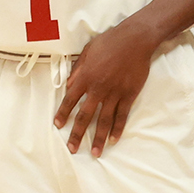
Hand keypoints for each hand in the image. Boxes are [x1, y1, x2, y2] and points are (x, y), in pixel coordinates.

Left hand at [54, 21, 155, 155]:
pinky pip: (122, 115)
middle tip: (72, 148)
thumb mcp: (87, 51)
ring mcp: (115, 93)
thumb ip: (77, 69)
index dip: (63, 114)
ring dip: (99, 138)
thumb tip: (68, 84)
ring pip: (104, 120)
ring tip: (95, 152)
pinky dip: (118, 129)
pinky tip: (113, 140)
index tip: (58, 125)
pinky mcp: (129, 95)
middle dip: (77, 134)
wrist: (135, 39)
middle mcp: (98, 89)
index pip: (70, 100)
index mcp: (86, 77)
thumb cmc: (110, 41)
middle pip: (85, 116)